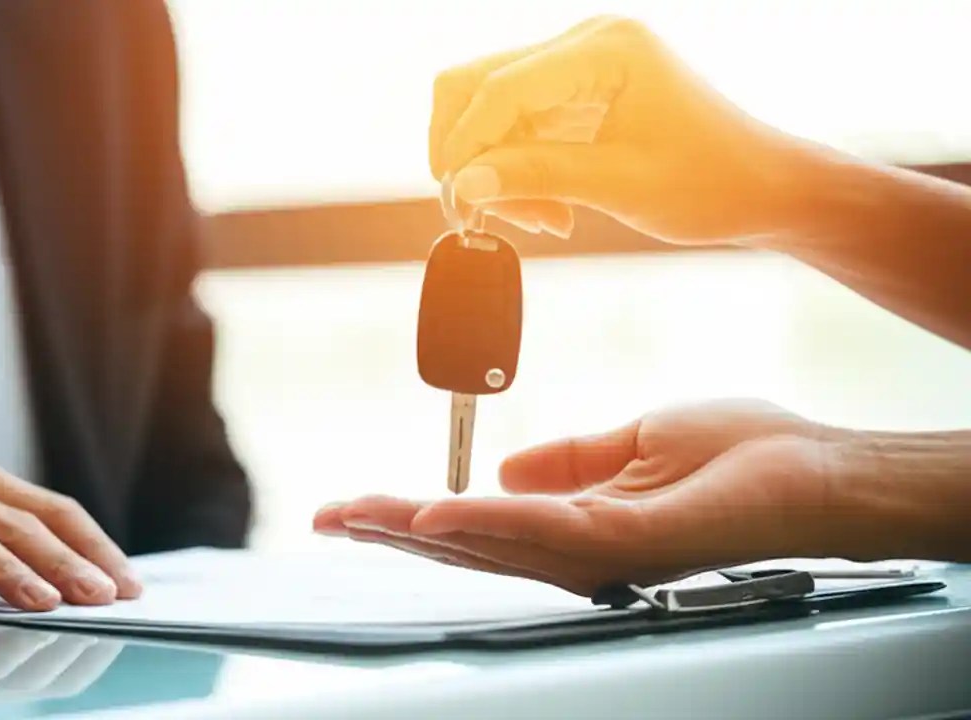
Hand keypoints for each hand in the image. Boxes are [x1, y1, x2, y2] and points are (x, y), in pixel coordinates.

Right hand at [315, 400, 842, 595]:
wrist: (814, 469)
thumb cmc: (745, 455)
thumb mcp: (635, 439)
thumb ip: (568, 458)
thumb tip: (504, 470)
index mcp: (576, 522)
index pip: (479, 525)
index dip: (414, 517)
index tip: (359, 507)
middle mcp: (577, 547)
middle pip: (466, 546)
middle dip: (390, 533)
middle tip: (328, 518)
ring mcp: (598, 548)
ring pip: (487, 544)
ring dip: (413, 531)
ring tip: (356, 517)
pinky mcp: (625, 538)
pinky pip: (538, 531)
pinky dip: (480, 523)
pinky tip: (432, 517)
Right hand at [430, 16, 816, 242]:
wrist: (764, 188)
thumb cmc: (710, 185)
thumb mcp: (619, 186)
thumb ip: (537, 177)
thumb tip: (463, 184)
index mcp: (607, 48)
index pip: (500, 85)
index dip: (466, 144)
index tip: (458, 200)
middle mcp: (587, 41)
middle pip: (477, 82)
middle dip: (470, 152)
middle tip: (486, 212)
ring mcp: (580, 63)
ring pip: (489, 108)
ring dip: (495, 167)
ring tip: (540, 219)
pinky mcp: (577, 90)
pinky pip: (517, 124)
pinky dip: (518, 168)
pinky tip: (551, 209)